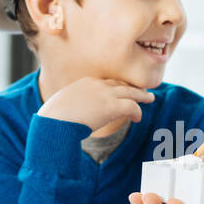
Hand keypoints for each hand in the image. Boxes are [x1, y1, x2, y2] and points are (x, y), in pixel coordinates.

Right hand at [38, 77, 154, 131]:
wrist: (54, 121)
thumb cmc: (54, 117)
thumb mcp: (62, 105)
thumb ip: (73, 105)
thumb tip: (71, 115)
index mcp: (86, 82)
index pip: (107, 82)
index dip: (118, 86)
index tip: (124, 90)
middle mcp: (98, 85)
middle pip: (121, 84)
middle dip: (132, 87)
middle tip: (142, 91)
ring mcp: (106, 94)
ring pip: (131, 92)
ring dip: (142, 96)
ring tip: (150, 99)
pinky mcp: (112, 106)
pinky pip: (132, 107)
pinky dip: (137, 112)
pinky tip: (137, 119)